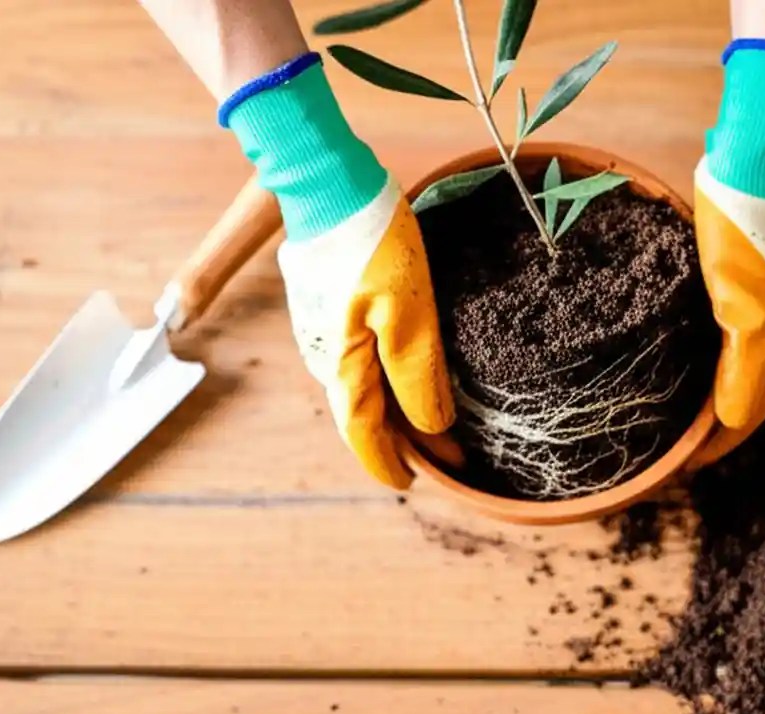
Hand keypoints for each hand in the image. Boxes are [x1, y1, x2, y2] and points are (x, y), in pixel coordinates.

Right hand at [222, 54, 454, 488]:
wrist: (325, 180)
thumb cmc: (372, 242)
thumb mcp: (409, 312)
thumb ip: (418, 375)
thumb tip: (430, 429)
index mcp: (340, 366)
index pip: (365, 435)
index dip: (393, 463)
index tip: (420, 482)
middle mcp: (322, 357)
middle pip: (362, 416)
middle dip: (402, 441)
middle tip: (445, 455)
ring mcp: (320, 330)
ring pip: (358, 387)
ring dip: (394, 409)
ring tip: (431, 421)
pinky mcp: (325, 305)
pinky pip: (355, 358)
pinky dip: (382, 378)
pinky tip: (403, 373)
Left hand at [687, 37, 764, 469]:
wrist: (755, 152)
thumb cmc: (744, 224)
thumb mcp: (739, 298)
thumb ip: (744, 361)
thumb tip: (734, 419)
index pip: (759, 400)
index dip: (726, 436)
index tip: (691, 460)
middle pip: (758, 383)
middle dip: (726, 418)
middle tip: (685, 446)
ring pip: (752, 356)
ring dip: (725, 387)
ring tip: (689, 411)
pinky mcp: (763, 269)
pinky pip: (744, 327)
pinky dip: (723, 352)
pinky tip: (700, 354)